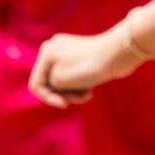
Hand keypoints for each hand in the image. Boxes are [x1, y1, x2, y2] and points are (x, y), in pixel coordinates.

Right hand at [29, 29, 145, 108]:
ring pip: (63, 83)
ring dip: (73, 93)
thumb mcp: (60, 80)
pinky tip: (90, 90)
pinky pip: (74, 78)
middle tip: (79, 98)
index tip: (64, 105)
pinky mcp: (82, 59)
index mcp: (46, 52)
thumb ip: (50, 85)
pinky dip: (80, 86)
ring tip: (87, 94)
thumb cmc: (88, 66)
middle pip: (50, 84)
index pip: (36, 84)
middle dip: (64, 95)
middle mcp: (55, 50)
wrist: (118, 54)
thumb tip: (55, 85)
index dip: (47, 98)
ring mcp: (69, 54)